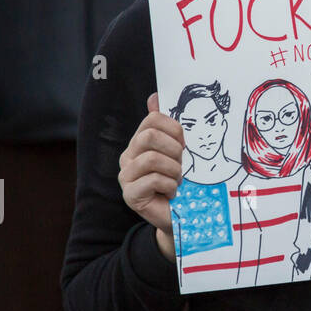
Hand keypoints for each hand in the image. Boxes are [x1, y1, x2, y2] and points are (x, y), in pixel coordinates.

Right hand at [118, 93, 184, 254]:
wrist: (179, 214)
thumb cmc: (179, 180)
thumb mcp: (177, 150)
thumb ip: (166, 125)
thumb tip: (155, 97)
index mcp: (138, 142)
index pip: (153, 119)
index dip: (175, 129)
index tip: (184, 144)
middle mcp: (127, 157)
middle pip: (149, 136)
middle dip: (174, 149)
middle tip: (182, 164)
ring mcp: (125, 177)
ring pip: (153, 159)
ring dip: (174, 170)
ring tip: (177, 180)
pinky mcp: (130, 195)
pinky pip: (153, 180)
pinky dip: (170, 185)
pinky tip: (172, 192)